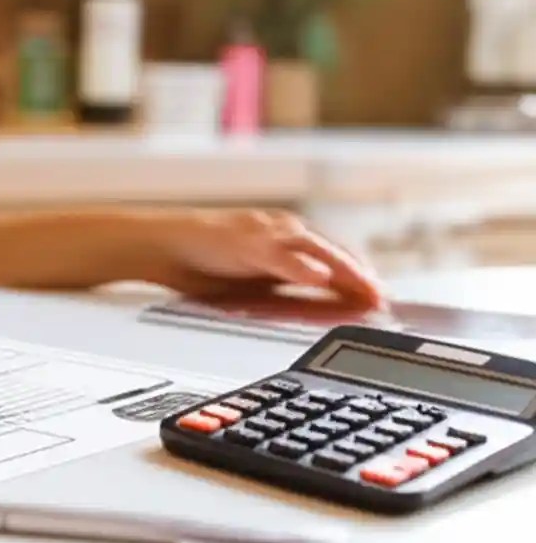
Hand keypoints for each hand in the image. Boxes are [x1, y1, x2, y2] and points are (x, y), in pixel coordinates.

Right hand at [144, 209, 385, 306]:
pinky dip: (301, 267)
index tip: (381, 303)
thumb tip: (318, 310)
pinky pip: (281, 255)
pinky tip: (320, 279)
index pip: (334, 259)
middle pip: (334, 253)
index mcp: (284, 241)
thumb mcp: (250, 285)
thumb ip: (283, 294)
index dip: (359, 280)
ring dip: (344, 270)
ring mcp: (264, 232)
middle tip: (385, 302)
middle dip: (361, 278)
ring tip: (367, 290)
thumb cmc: (198, 262)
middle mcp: (281, 231)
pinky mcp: (245, 240)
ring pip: (315, 250)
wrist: (158, 245)